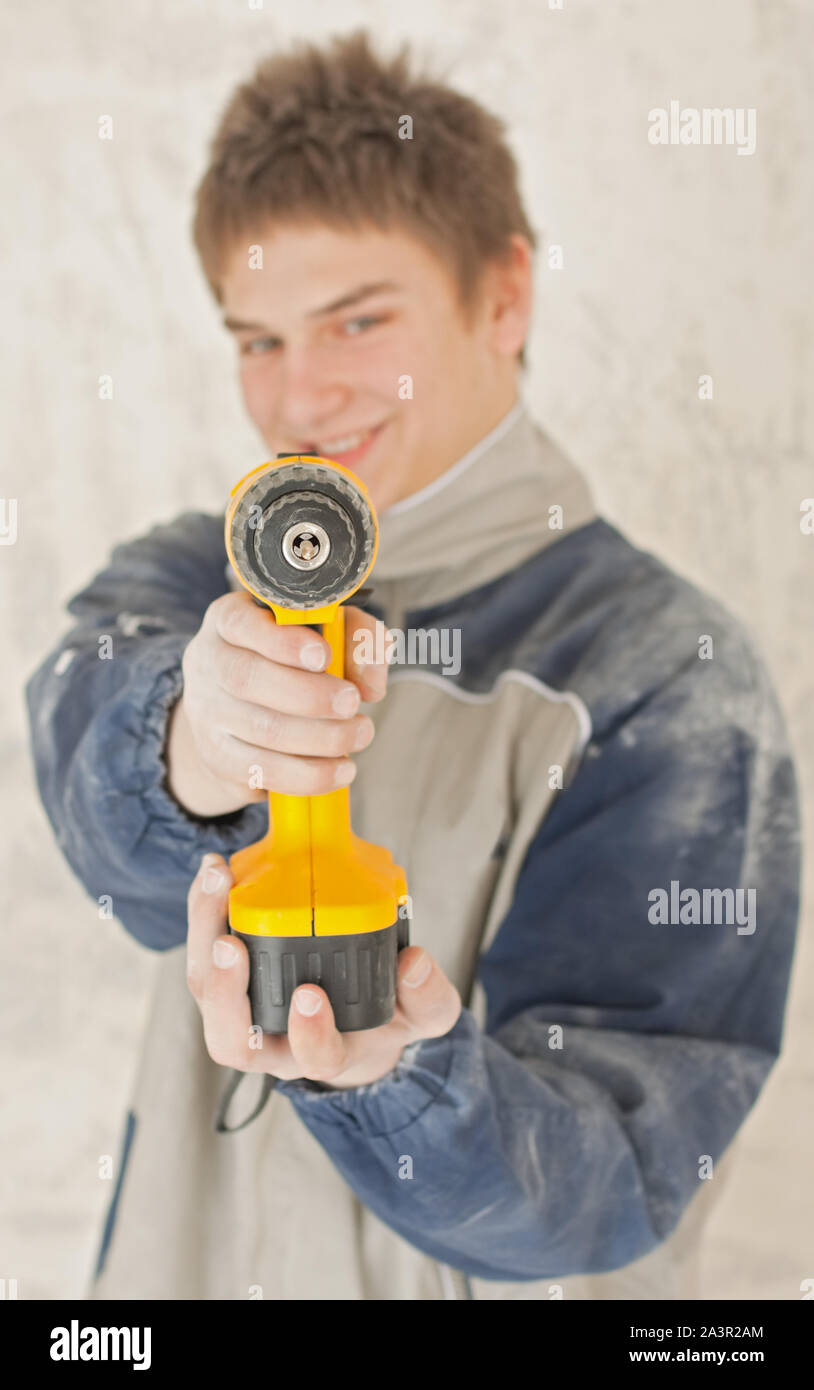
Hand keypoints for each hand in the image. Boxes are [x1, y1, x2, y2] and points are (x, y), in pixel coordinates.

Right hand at [166, 592, 388, 816]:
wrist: (237, 715)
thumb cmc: (291, 663)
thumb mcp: (327, 633)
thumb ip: (357, 639)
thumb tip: (370, 684)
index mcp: (228, 620)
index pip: (239, 622)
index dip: (281, 641)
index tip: (323, 656)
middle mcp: (208, 663)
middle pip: (248, 678)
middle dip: (309, 695)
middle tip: (352, 704)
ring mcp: (207, 713)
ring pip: (259, 729)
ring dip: (320, 738)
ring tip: (358, 735)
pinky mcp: (217, 757)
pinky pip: (260, 771)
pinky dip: (306, 775)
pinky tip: (338, 770)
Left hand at [186, 853, 461, 1087]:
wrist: (354, 1022)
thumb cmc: (385, 1019)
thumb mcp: (424, 1014)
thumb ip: (428, 996)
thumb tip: (414, 964)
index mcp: (325, 1055)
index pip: (312, 1057)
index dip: (309, 1032)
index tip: (312, 996)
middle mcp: (274, 1043)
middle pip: (230, 1036)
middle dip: (224, 991)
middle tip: (229, 944)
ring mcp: (245, 1011)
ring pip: (206, 988)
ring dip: (203, 934)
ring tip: (216, 882)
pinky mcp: (229, 975)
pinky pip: (204, 949)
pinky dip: (204, 908)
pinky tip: (215, 868)